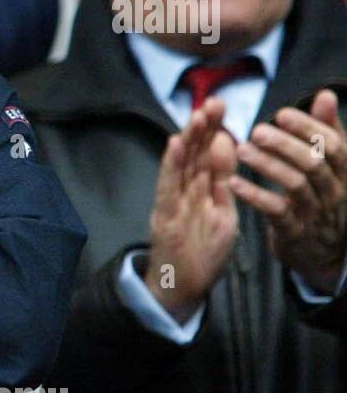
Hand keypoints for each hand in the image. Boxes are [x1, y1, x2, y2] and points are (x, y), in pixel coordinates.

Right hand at [145, 98, 238, 321]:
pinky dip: (169, 166)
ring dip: (187, 139)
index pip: (208, 154)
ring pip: (180, 165)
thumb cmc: (203, 253)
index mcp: (202, 190)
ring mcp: (173, 203)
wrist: (183, 290)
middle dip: (202, 128)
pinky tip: (174, 145)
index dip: (214, 130)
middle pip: (193, 154)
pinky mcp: (165, 218)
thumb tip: (227, 144)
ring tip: (196, 116)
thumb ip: (224, 181)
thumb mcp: (224, 213)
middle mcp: (185, 192)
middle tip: (212, 102)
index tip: (221, 107)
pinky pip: (167, 188)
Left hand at [234, 90, 346, 294]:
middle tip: (256, 130)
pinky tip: (233, 182)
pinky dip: (255, 195)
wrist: (321, 253)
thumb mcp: (329, 166)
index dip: (308, 128)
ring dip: (267, 165)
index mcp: (344, 173)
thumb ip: (325, 132)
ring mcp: (315, 214)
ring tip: (241, 150)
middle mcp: (334, 192)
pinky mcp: (294, 233)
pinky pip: (276, 212)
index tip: (281, 114)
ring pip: (295, 185)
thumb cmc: (320, 198)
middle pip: (313, 164)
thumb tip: (324, 95)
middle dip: (285, 144)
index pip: (333, 146)